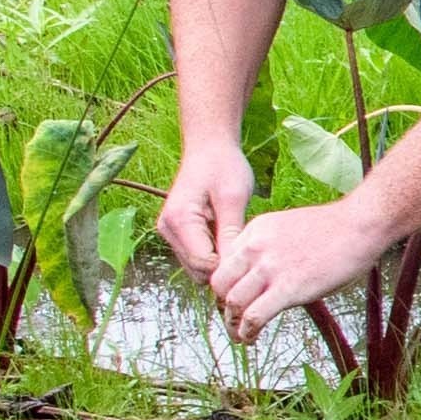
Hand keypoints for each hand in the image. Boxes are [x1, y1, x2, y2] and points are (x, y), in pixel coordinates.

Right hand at [155, 134, 253, 281]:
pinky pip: (197, 257)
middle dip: (224, 265)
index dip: (230, 266)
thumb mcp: (234, 198)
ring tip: (236, 234)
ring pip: (198, 268)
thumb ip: (231, 232)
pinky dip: (214, 253)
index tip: (252, 253)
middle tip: (247, 244)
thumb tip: (234, 267)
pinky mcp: (178, 234)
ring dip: (219, 259)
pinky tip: (228, 233)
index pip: (204, 264)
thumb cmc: (224, 167)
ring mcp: (170, 233)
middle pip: (199, 271)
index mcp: (179, 220)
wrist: (209, 148)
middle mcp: (168, 230)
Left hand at [206, 191, 398, 331]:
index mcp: (255, 231)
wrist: (360, 225)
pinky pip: (254, 316)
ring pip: (232, 302)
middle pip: (219, 283)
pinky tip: (251, 338)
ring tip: (240, 335)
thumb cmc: (334, 229)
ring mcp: (270, 268)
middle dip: (222, 306)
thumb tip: (263, 272)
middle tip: (232, 319)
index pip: (222, 263)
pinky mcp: (289, 288)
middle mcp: (255, 247)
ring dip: (232, 324)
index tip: (233, 300)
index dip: (224, 286)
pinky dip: (247, 332)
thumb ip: (268, 246)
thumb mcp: (287, 227)